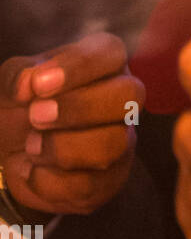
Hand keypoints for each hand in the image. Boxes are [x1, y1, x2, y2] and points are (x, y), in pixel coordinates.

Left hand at [0, 33, 142, 216]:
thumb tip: (27, 83)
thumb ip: (17, 76)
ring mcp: (122, 139)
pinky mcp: (110, 179)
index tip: (38, 85)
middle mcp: (123, 97)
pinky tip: (31, 170)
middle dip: (78, 108)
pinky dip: (49, 181)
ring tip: (30, 145)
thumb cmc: (24, 103)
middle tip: (35, 115)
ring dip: (62, 148)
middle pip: (129, 95)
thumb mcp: (14, 82)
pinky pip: (89, 185)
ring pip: (114, 144)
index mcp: (105, 60)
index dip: (76, 68)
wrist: (16, 150)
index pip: (110, 53)